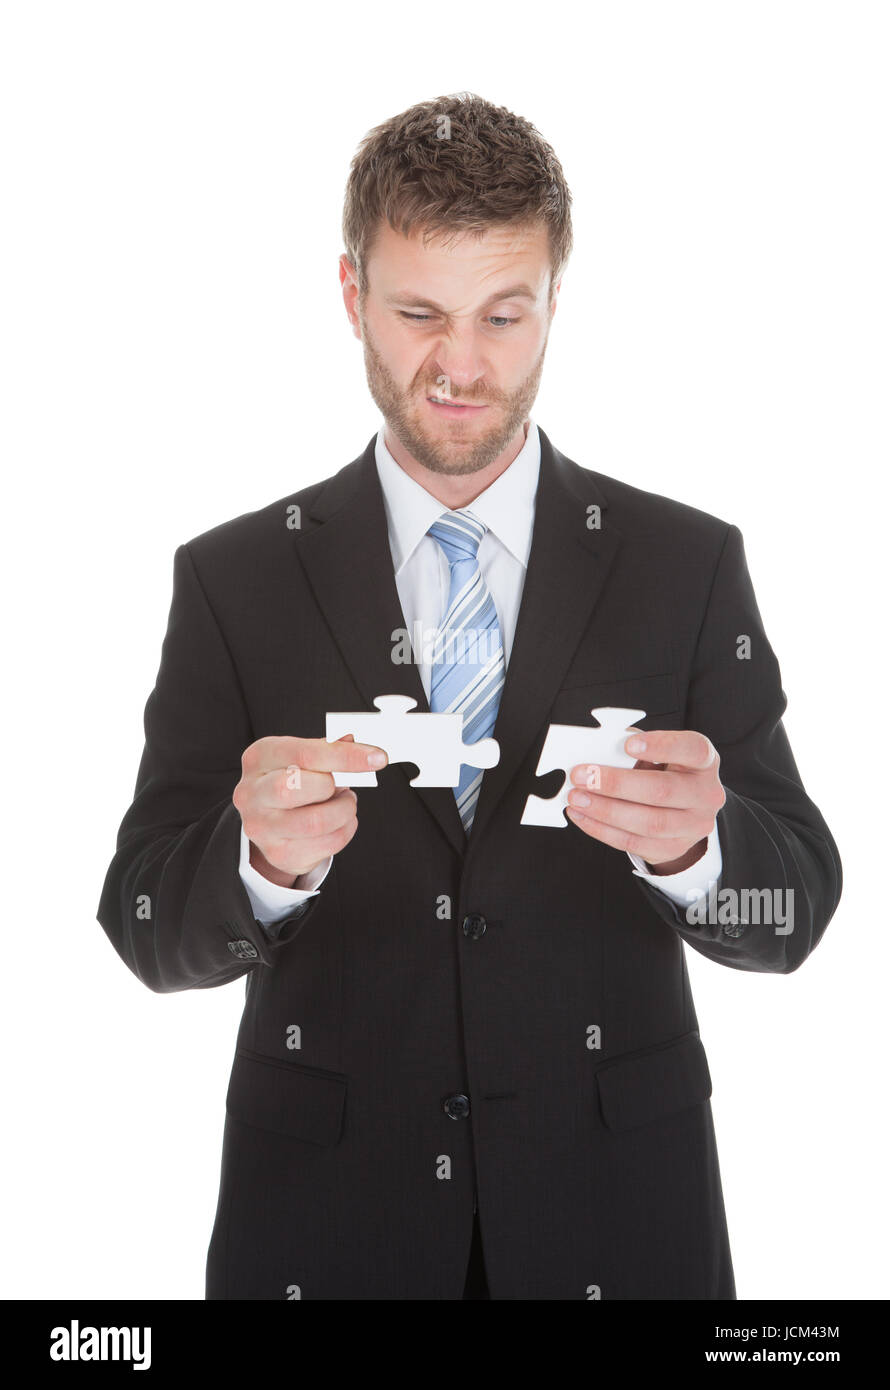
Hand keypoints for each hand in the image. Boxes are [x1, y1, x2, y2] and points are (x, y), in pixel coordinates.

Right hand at [233, 732, 386, 886]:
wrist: (268, 820)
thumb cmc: (289, 780)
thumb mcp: (300, 757)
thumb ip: (328, 749)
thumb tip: (361, 747)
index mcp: (259, 757)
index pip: (306, 754)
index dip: (346, 755)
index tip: (377, 758)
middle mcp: (252, 793)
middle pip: (296, 787)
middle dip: (332, 787)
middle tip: (343, 787)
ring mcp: (262, 827)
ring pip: (317, 821)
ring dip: (344, 811)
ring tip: (345, 804)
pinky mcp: (280, 853)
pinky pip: (327, 843)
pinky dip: (345, 830)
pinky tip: (339, 822)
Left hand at [565, 729, 724, 872]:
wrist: (684, 811)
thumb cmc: (666, 772)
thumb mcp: (658, 753)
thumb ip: (633, 747)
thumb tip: (596, 749)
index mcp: (704, 761)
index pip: (692, 749)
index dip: (661, 746)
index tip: (628, 744)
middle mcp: (706, 794)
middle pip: (662, 790)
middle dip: (616, 784)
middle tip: (582, 776)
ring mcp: (694, 825)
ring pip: (648, 822)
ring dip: (605, 811)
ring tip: (577, 798)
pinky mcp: (674, 848)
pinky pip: (634, 843)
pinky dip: (602, 830)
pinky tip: (583, 816)